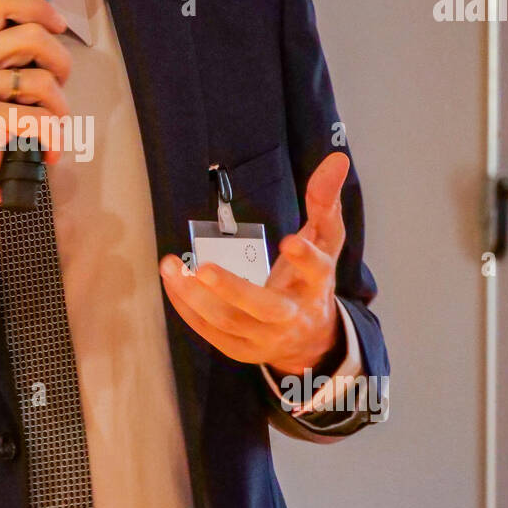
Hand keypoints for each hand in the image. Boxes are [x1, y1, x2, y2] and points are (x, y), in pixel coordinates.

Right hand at [0, 0, 71, 243]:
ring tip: (51, 128)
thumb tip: (47, 40)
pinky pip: (42, 118)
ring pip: (43, 80)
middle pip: (33, 34)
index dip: (37, 6)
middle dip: (61, 62)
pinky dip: (54, 138)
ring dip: (60, 109)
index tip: (58, 25)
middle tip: (59, 87)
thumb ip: (0, 57)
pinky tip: (47, 151)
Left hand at [158, 151, 349, 374]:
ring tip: (171, 266)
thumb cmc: (311, 281)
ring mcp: (263, 337)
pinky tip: (172, 280)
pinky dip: (186, 306)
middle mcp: (291, 317)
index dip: (305, 257)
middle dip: (234, 289)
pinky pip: (207, 329)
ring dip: (195, 295)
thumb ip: (325, 201)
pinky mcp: (238, 348)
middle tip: (205, 268)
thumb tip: (336, 158)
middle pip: (264, 308)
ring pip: (227, 321)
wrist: (309, 341)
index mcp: (315, 287)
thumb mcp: (325, 242)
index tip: (289, 240)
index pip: (316, 272)